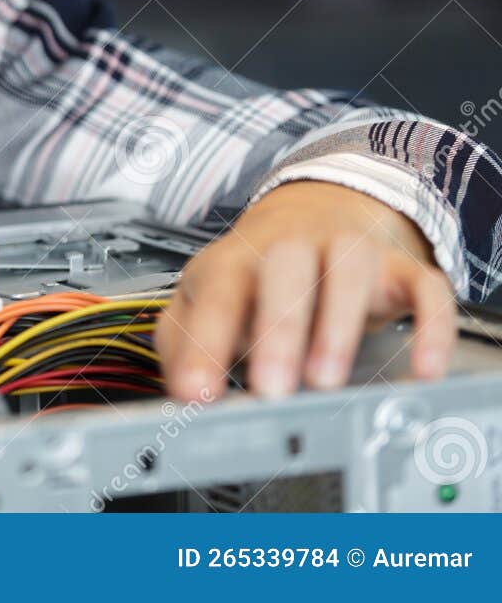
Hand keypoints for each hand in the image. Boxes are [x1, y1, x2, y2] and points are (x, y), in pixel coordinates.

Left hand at [155, 180, 456, 401]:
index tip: (197, 392)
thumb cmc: (255, 273)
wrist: (313, 213)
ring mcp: (349, 251)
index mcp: (236, 259)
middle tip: (270, 389)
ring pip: (350, 270)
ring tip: (325, 379)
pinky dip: (428, 327)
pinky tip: (421, 367)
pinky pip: (424, 288)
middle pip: (283, 270)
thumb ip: (184, 340)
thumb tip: (177, 385)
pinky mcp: (400, 268)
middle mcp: (292, 248)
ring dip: (339, 324)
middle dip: (277, 330)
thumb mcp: (208, 298)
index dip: (204, 343)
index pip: (216, 293)